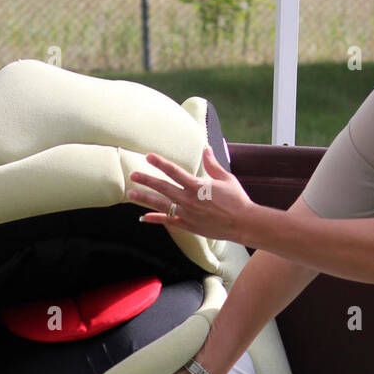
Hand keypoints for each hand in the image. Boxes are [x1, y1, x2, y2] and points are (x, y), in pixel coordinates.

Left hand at [126, 144, 253, 243]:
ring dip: (145, 198)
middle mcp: (189, 200)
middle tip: (133, 175)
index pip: (175, 171)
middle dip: (146, 180)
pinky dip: (154, 219)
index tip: (148, 156)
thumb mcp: (226, 178)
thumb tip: (206, 148)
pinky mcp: (188, 225)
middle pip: (163, 188)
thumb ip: (212, 164)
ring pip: (161, 205)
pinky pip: (168, 222)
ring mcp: (187, 214)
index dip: (160, 163)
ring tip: (131, 193)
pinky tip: (142, 217)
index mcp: (198, 185)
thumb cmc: (237, 200)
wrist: (242, 224)